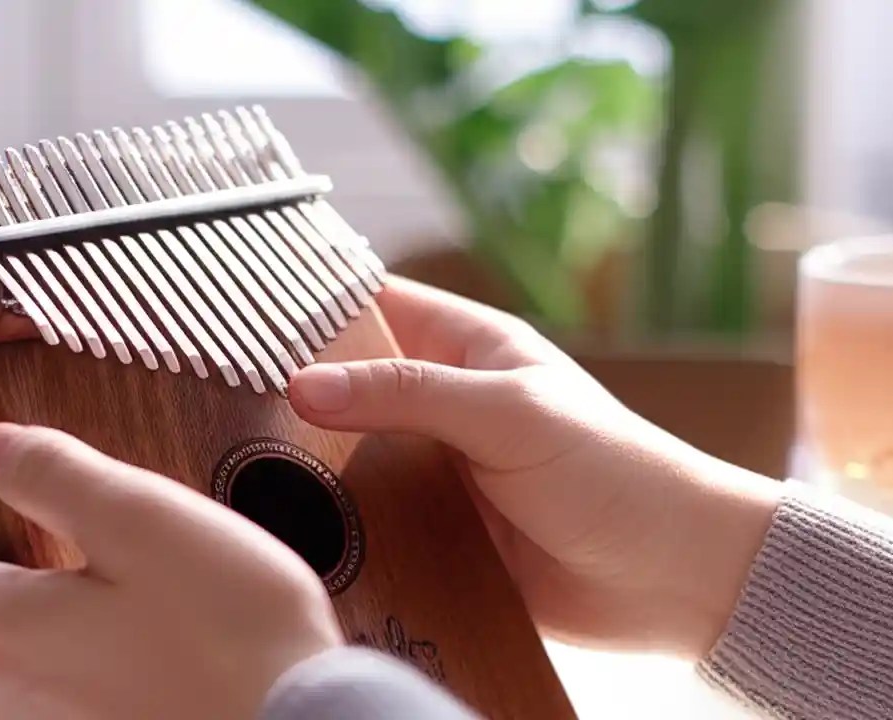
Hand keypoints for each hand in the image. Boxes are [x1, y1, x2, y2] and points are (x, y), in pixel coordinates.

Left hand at [0, 424, 341, 718]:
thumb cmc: (234, 638)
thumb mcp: (145, 519)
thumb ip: (56, 473)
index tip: (62, 518)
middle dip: (51, 585)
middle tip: (141, 575)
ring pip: (36, 669)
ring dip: (83, 642)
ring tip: (164, 630)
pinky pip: (72, 709)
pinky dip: (107, 688)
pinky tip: (169, 677)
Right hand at [289, 277, 781, 657]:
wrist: (669, 575)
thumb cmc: (613, 469)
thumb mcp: (508, 414)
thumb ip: (408, 393)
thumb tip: (306, 384)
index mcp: (468, 347)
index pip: (374, 305)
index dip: (314, 304)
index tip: (244, 315)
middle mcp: (445, 403)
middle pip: (349, 384)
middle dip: (296, 393)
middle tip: (222, 401)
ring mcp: (438, 467)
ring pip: (351, 454)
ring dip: (312, 464)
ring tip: (242, 467)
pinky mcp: (438, 530)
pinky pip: (372, 519)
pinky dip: (339, 523)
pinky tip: (295, 529)